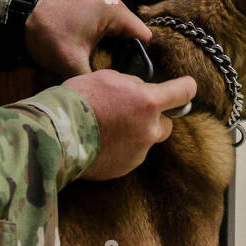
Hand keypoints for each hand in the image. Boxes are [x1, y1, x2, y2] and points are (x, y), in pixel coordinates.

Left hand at [24, 0, 151, 76]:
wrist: (20, 16)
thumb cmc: (49, 34)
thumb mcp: (71, 62)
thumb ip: (93, 80)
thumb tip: (106, 98)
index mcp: (116, 13)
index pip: (144, 38)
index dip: (141, 61)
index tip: (131, 80)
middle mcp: (114, 7)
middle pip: (133, 39)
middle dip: (127, 60)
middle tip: (117, 81)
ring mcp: (104, 9)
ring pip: (121, 38)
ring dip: (115, 55)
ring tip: (107, 75)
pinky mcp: (94, 14)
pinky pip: (109, 34)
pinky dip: (105, 48)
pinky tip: (96, 63)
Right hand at [62, 70, 197, 179]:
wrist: (57, 133)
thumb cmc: (80, 99)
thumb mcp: (108, 77)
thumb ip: (132, 84)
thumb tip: (141, 89)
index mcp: (149, 102)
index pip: (183, 92)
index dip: (187, 87)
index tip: (188, 86)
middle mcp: (150, 129)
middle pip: (166, 123)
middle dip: (154, 118)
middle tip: (131, 112)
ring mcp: (139, 152)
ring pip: (146, 140)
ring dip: (136, 134)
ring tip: (109, 128)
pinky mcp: (124, 168)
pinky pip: (130, 155)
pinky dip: (121, 149)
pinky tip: (101, 142)